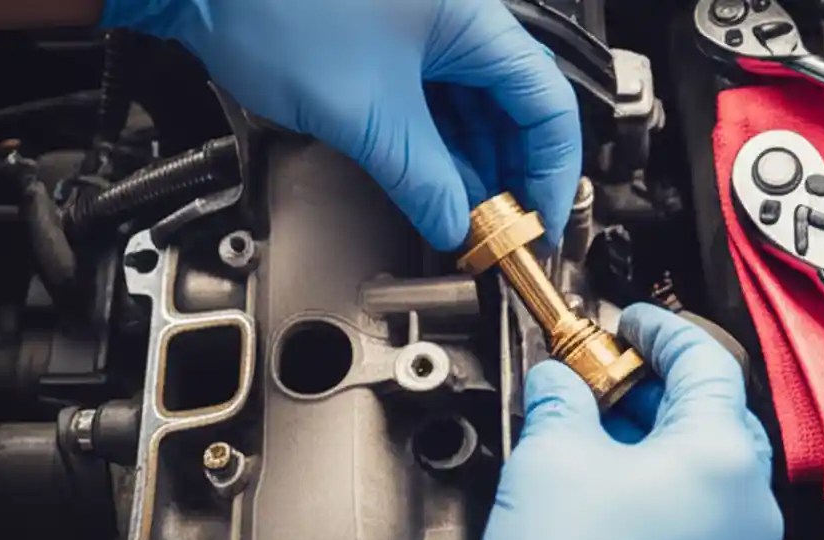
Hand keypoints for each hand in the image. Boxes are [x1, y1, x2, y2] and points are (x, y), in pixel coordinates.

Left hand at [100, 0, 581, 250]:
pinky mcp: (387, 44)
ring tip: (465, 220)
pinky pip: (432, 104)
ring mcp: (422, 30)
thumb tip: (455, 224)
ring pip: (472, 110)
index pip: (547, 104)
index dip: (550, 173)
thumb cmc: (273, 9)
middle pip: (513, 110)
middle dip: (510, 177)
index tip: (537, 224)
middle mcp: (456, 19)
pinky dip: (437, 148)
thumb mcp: (367, 116)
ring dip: (472, 169)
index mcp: (473, 19)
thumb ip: (422, 180)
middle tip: (498, 233)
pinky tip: (433, 185)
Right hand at [461, 304, 781, 539]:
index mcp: (719, 456)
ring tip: (601, 438)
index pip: (705, 360)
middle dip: (659, 388)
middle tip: (608, 380)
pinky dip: (669, 493)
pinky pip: (707, 520)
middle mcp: (749, 504)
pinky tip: (618, 495)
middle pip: (714, 414)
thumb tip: (562, 381)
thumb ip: (562, 397)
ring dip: (661, 441)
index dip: (661, 329)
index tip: (633, 323)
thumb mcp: (550, 456)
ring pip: (711, 470)